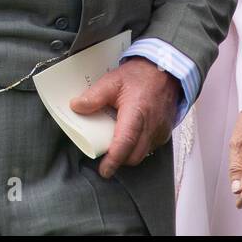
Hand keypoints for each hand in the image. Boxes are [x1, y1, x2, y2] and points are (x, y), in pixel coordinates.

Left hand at [70, 57, 181, 179]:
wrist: (165, 71)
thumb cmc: (140, 75)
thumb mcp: (112, 81)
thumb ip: (94, 96)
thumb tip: (76, 107)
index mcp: (137, 112)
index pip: (125, 143)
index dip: (113, 160)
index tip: (104, 170)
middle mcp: (151, 125)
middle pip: (134, 156)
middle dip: (119, 160)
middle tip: (105, 154)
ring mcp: (160, 130)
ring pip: (143, 154)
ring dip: (129, 154)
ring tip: (118, 142)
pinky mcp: (165, 132)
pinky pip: (151, 148)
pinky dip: (139, 147)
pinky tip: (132, 136)